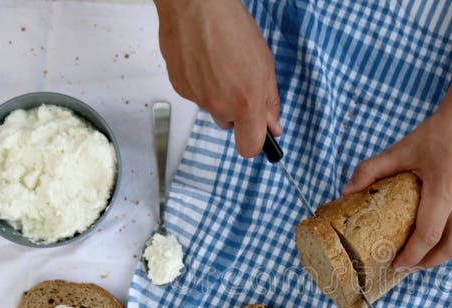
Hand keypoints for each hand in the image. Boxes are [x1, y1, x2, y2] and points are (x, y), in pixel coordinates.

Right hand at [154, 0, 280, 156]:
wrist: (195, 6)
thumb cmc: (231, 27)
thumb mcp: (265, 66)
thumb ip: (269, 102)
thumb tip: (273, 128)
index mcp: (245, 103)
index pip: (249, 148)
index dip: (255, 142)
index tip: (258, 132)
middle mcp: (219, 106)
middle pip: (230, 125)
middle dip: (236, 110)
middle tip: (238, 80)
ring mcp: (197, 98)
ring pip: (212, 107)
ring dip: (218, 94)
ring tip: (220, 64)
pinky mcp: (179, 88)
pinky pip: (195, 94)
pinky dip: (200, 82)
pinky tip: (204, 61)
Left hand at [343, 94, 451, 269]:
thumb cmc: (438, 133)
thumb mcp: (402, 149)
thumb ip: (372, 169)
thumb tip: (346, 191)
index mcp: (445, 188)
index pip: (428, 235)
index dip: (411, 256)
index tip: (398, 265)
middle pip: (450, 247)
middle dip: (428, 263)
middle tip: (411, 266)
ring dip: (449, 255)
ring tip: (430, 255)